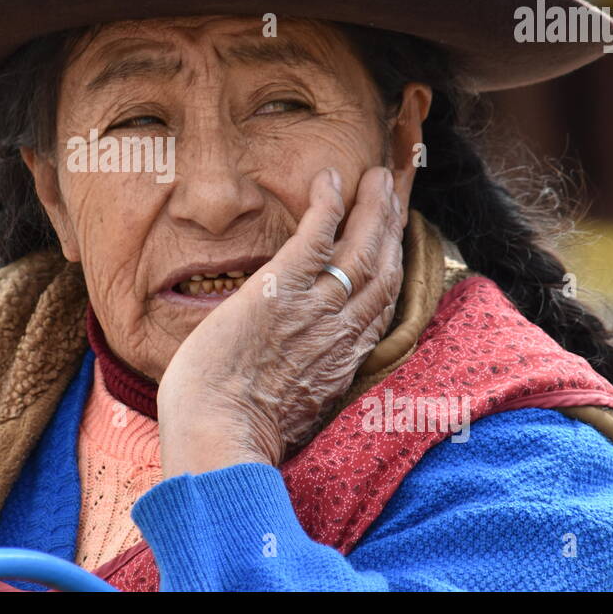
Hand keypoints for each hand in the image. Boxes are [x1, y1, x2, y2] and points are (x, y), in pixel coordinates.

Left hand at [157, 165, 403, 475]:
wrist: (216, 437)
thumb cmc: (233, 433)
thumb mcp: (285, 410)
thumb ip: (298, 382)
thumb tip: (285, 373)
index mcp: (343, 364)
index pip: (381, 306)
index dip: (393, 267)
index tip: (397, 241)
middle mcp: (341, 334)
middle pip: (384, 269)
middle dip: (392, 225)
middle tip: (395, 189)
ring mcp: (315, 310)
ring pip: (362, 249)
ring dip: (373, 207)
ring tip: (376, 176)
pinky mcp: (281, 290)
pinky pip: (317, 237)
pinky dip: (328, 205)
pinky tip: (329, 180)